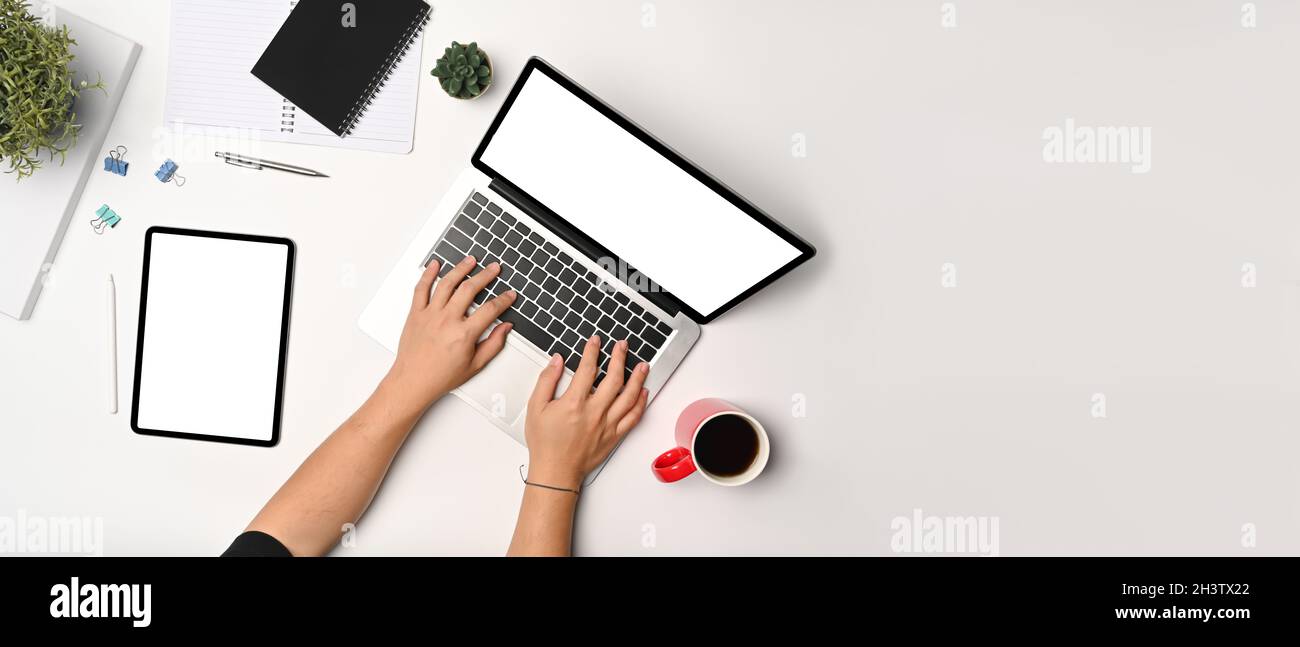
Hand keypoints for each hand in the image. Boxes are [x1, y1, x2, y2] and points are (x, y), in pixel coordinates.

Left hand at [382, 256, 517, 415]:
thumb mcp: (475, 365)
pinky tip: (435, 265)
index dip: (503, 300)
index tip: (509, 294)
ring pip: (447, 284)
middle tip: (494, 268)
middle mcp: (447, 320)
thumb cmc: (440, 376)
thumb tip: (506, 328)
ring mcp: (430, 315)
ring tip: (471, 260)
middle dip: (485, 275)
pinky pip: (421, 289)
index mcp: (464, 334)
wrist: (412, 381)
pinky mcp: (416, 314)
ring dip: (460, 269)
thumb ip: (494, 344)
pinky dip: (427, 274)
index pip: (490, 309)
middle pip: (470, 289)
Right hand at [524, 335, 649, 488]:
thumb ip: (546, 381)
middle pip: (613, 379)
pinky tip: (643, 393)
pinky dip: (640, 404)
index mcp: (574, 404)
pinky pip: (633, 417)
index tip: (595, 341)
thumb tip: (557, 362)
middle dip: (619, 358)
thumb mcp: (535, 408)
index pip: (587, 369)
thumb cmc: (545, 443)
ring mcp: (607, 425)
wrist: (556, 471)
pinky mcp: (614, 436)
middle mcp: (594, 413)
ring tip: (643, 365)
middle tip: (622, 346)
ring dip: (637, 378)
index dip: (592, 351)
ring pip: (629, 397)